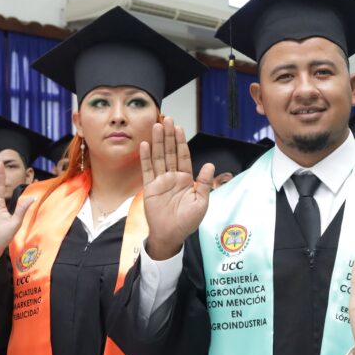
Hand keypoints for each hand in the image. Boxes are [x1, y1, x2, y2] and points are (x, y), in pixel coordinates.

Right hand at [141, 118, 214, 260]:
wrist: (171, 235)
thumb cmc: (187, 222)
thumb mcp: (201, 203)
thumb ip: (204, 183)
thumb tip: (209, 165)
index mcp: (186, 180)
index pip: (183, 156)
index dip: (181, 142)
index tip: (179, 127)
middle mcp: (173, 177)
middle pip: (170, 152)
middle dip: (169, 136)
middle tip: (167, 119)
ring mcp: (160, 181)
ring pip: (159, 157)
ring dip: (158, 142)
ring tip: (157, 126)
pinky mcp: (149, 187)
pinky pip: (147, 169)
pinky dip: (146, 157)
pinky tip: (146, 145)